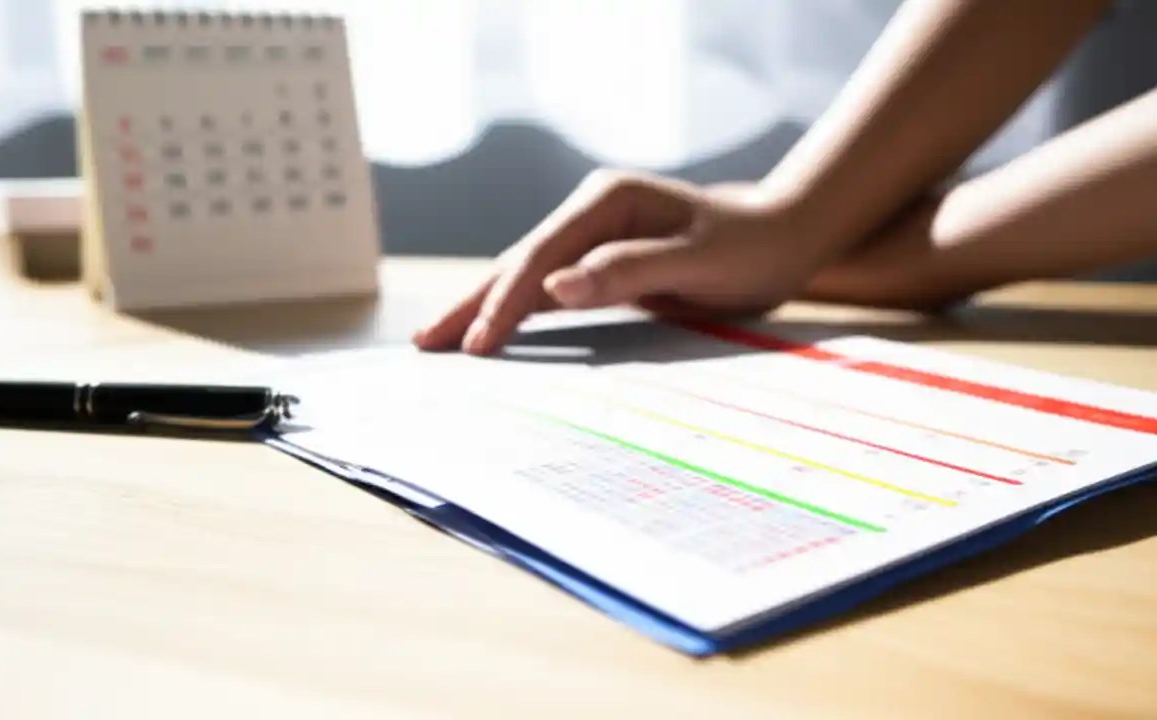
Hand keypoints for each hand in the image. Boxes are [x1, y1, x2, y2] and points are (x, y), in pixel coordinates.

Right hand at [412, 171, 828, 354]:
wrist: (783, 238)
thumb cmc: (750, 247)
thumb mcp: (700, 259)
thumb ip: (630, 269)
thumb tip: (556, 287)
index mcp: (607, 200)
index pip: (541, 256)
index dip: (506, 301)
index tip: (477, 343)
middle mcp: (590, 211)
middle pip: (518, 262)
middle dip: (472, 303)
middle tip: (425, 343)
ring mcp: (592, 235)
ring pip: (524, 275)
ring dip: (482, 306)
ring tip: (435, 338)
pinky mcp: (599, 260)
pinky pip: (546, 289)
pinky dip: (514, 311)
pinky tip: (489, 329)